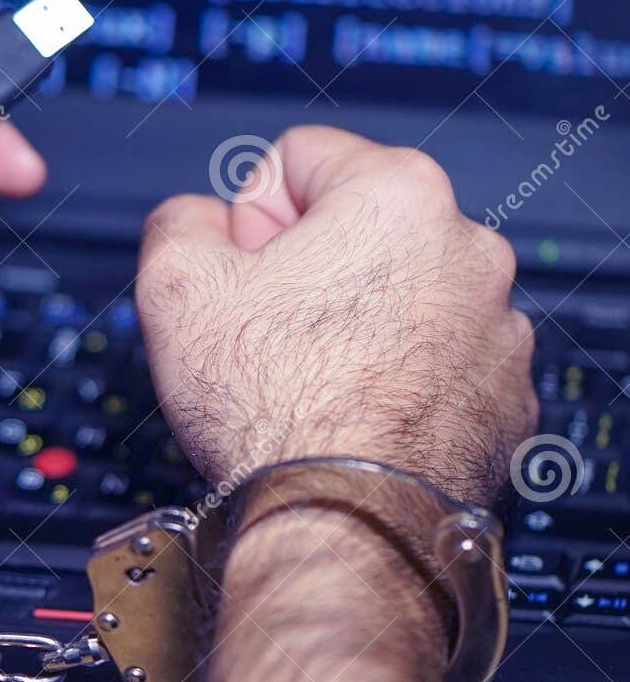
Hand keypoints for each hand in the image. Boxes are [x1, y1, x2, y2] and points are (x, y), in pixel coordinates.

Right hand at [136, 125, 536, 506]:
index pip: (299, 159)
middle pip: (359, 230)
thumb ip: (181, 220)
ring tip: (314, 384)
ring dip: (360, 327)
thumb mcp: (175, 285)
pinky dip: (401, 383)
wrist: (346, 522)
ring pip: (404, 299)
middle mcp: (468, 249)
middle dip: (309, 271)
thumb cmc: (279, 410)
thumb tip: (201, 222)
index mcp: (398, 195)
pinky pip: (440, 366)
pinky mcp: (506, 397)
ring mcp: (497, 328)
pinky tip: (357, 417)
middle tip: (269, 336)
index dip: (250, 217)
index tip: (245, 275)